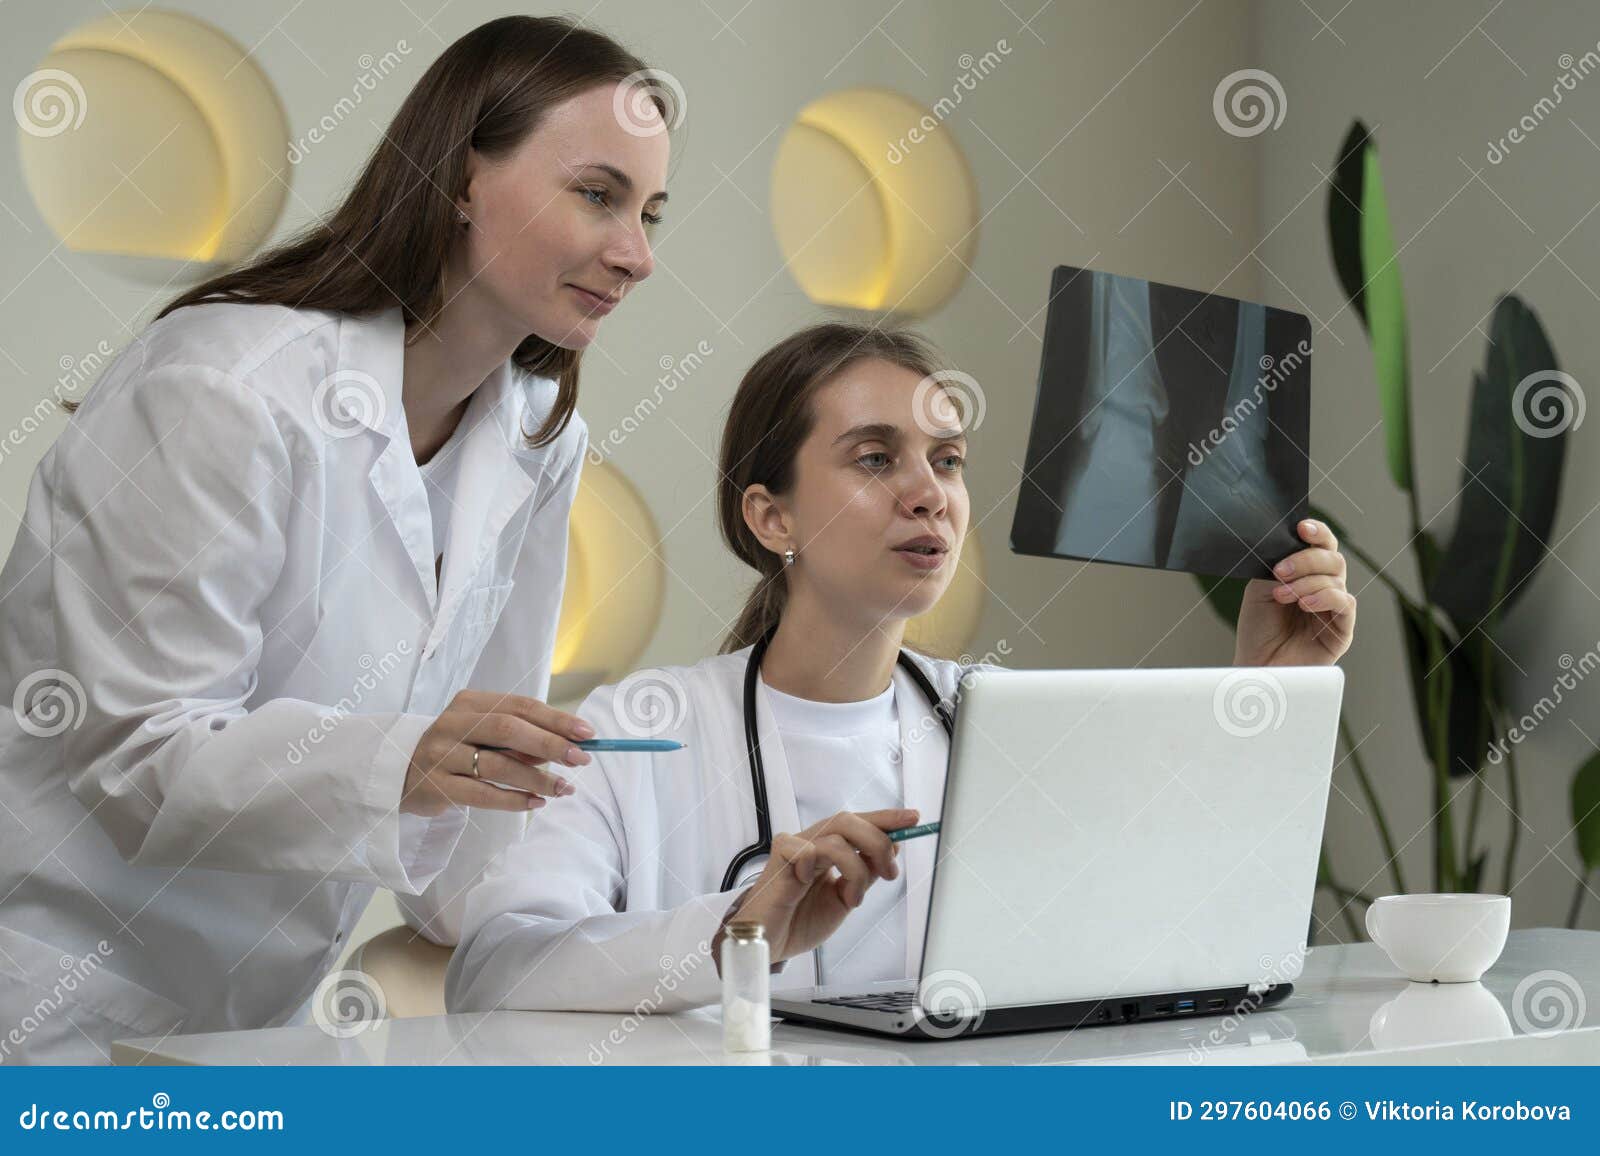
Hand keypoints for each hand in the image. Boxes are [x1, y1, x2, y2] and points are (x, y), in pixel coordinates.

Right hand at [401, 689, 595, 815]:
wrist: (399, 772)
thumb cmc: (454, 750)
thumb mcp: (483, 734)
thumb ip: (519, 739)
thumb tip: (566, 747)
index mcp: (470, 703)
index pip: (520, 706)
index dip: (556, 719)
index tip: (587, 733)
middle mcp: (453, 724)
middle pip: (509, 730)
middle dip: (550, 745)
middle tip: (582, 759)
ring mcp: (441, 755)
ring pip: (497, 766)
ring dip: (537, 778)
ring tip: (564, 788)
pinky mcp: (436, 787)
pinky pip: (481, 794)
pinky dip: (513, 800)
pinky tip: (535, 803)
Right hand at [715, 808, 916, 971]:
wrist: (769, 945)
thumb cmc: (798, 922)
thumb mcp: (843, 900)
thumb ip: (864, 874)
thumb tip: (891, 849)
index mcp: (828, 850)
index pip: (860, 824)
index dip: (886, 819)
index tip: (914, 819)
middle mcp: (812, 843)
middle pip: (849, 820)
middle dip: (878, 842)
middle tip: (889, 871)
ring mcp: (795, 849)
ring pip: (835, 837)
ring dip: (855, 869)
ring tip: (853, 899)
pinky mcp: (778, 859)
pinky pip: (802, 849)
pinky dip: (814, 863)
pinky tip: (808, 882)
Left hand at [1234, 518, 1356, 665]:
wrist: (1257, 666)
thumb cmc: (1258, 629)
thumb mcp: (1260, 589)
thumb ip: (1275, 566)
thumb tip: (1287, 544)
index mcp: (1307, 574)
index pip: (1321, 545)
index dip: (1316, 533)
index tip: (1301, 528)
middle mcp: (1325, 587)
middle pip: (1332, 557)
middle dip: (1306, 558)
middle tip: (1281, 571)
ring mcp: (1335, 608)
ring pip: (1336, 577)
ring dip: (1307, 582)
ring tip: (1282, 595)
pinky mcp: (1342, 629)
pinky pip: (1344, 602)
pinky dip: (1324, 597)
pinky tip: (1304, 604)